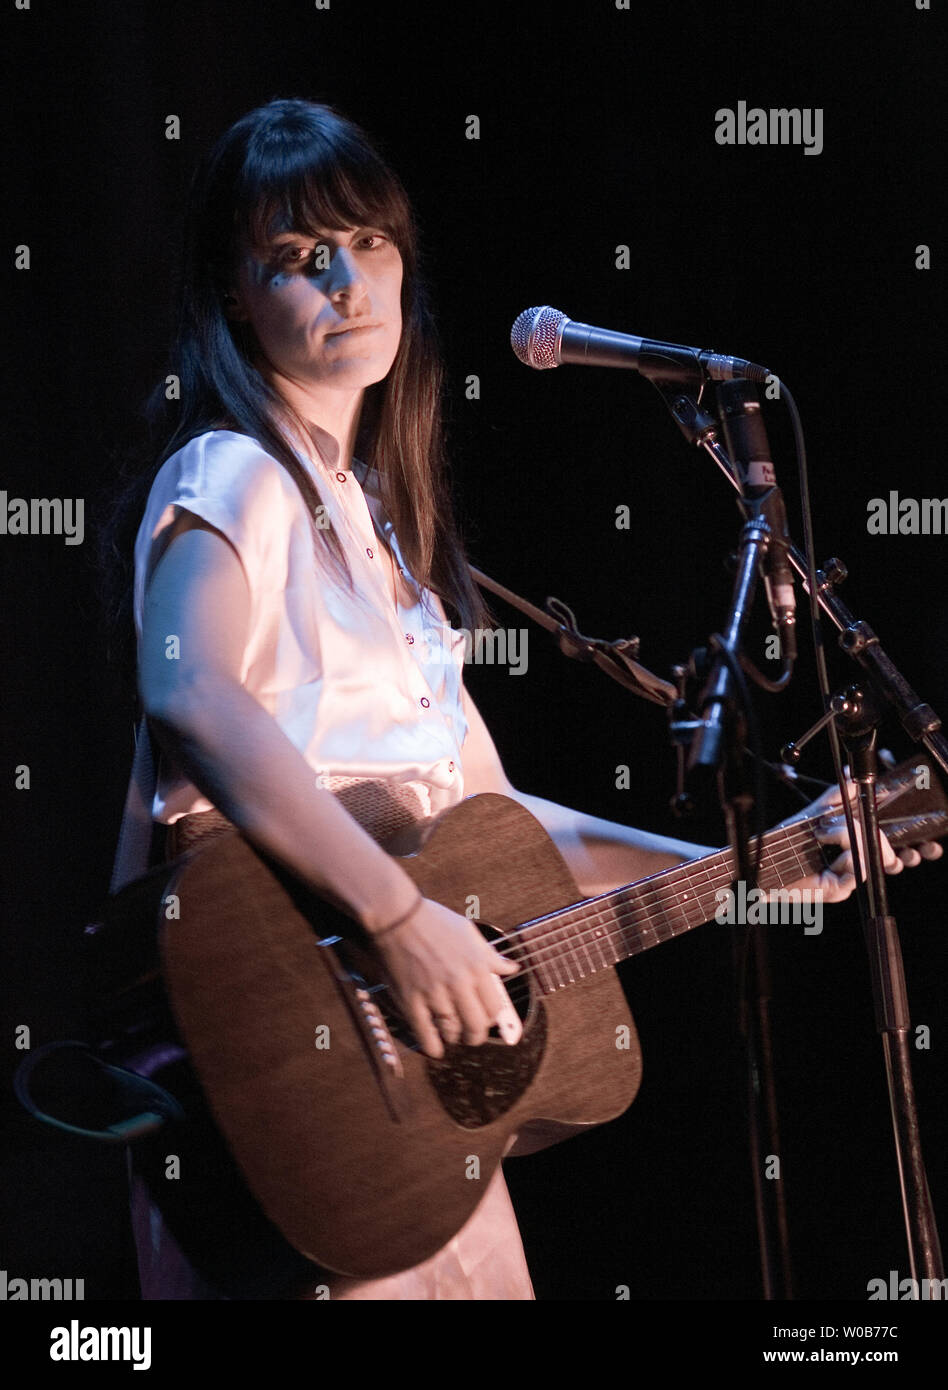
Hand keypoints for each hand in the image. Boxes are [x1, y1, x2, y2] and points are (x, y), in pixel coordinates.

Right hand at [370, 897, 519, 1058]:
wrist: (397, 915)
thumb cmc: (434, 920)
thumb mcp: (469, 933)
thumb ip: (490, 956)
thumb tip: (511, 968)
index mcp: (476, 966)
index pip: (494, 1007)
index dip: (492, 1018)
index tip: (486, 1019)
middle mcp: (459, 982)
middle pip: (476, 1025)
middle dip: (476, 1036)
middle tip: (472, 1036)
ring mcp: (434, 993)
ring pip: (452, 1030)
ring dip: (454, 1037)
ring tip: (452, 1035)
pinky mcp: (411, 999)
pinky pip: (424, 1032)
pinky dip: (432, 1046)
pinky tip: (435, 1049)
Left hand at [782, 757, 942, 902]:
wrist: (767, 858)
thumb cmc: (790, 838)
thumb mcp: (817, 811)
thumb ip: (838, 793)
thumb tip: (852, 772)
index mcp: (858, 845)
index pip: (896, 846)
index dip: (916, 844)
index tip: (929, 842)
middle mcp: (857, 863)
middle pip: (894, 860)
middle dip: (902, 852)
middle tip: (904, 852)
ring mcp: (850, 877)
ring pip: (871, 858)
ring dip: (849, 838)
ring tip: (827, 836)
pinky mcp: (840, 888)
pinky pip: (856, 870)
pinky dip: (842, 852)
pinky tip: (827, 852)